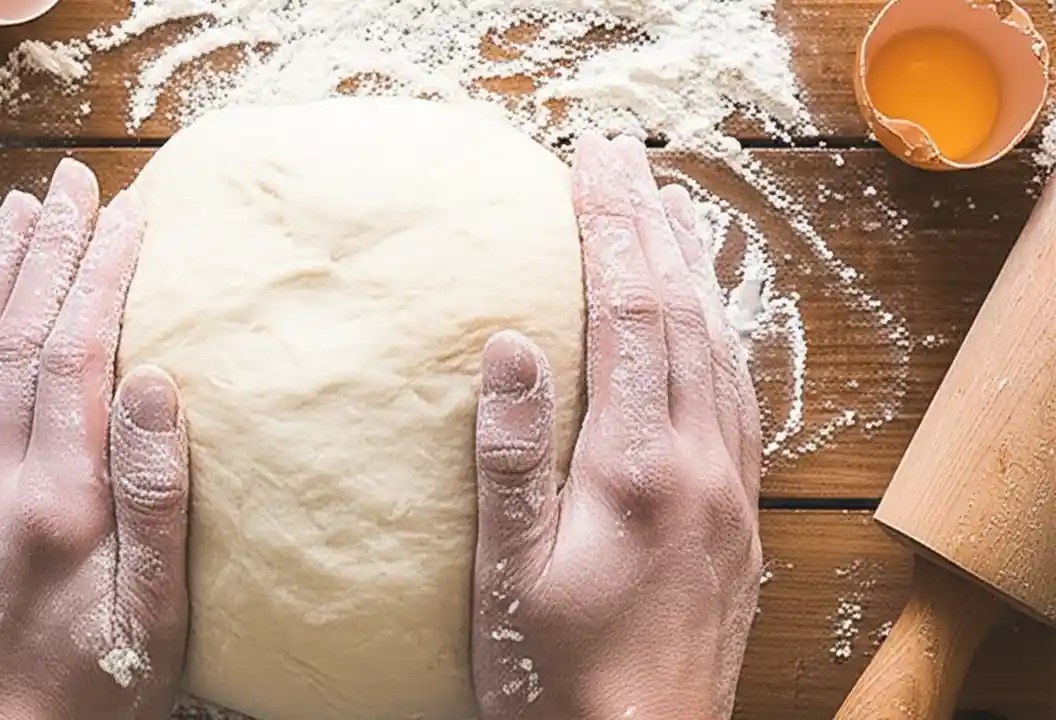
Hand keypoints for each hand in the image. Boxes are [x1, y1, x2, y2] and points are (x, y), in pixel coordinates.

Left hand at [0, 160, 189, 719]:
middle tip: (68, 180)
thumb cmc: (93, 695)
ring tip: (15, 214)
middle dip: (48, 251)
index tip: (127, 211)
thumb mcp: (155, 615)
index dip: (101, 276)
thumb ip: (155, 496)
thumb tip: (153, 383)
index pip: (76, 358)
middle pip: (18, 341)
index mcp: (56, 503)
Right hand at [471, 136, 761, 719]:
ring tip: (671, 212)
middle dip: (649, 225)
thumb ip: (510, 459)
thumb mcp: (507, 577)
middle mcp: (699, 465)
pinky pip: (736, 401)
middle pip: (681, 315)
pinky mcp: (739, 518)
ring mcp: (729, 490)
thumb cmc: (560, 678)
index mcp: (636, 470)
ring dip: (691, 272)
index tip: (591, 161)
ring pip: (719, 352)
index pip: (627, 315)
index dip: (610, 228)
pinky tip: (706, 325)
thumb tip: (508, 345)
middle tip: (623, 156)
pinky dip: (718, 339)